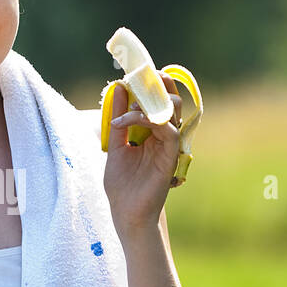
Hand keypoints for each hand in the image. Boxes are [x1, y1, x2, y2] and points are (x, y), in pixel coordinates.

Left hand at [103, 72, 181, 237]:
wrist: (126, 213)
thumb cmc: (122, 184)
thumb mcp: (115, 146)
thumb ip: (118, 120)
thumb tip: (118, 90)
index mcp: (152, 133)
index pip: (158, 101)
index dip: (151, 85)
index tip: (135, 73)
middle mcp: (164, 136)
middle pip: (170, 101)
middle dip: (157, 86)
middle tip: (139, 77)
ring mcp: (169, 145)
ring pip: (172, 111)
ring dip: (150, 102)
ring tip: (129, 104)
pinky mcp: (171, 156)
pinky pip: (169, 130)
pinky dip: (149, 121)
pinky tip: (129, 121)